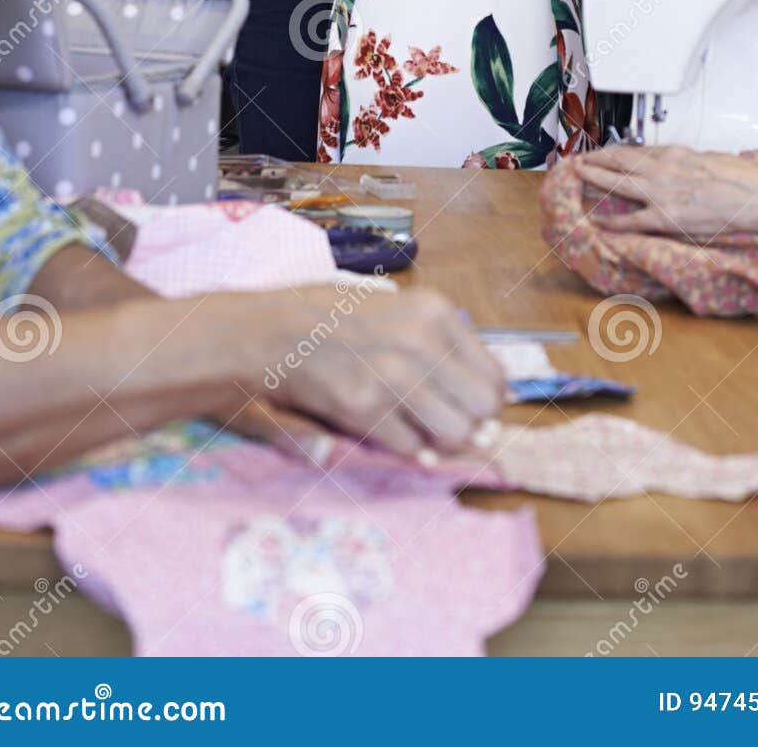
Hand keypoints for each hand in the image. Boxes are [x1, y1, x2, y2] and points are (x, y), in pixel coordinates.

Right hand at [267, 288, 503, 457]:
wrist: (263, 330)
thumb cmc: (327, 316)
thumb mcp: (395, 308)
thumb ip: (440, 345)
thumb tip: (490, 396)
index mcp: (434, 310)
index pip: (494, 375)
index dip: (487, 401)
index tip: (472, 411)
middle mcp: (421, 339)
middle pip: (482, 408)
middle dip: (472, 424)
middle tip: (448, 425)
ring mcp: (392, 373)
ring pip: (454, 431)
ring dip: (442, 440)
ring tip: (422, 431)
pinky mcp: (362, 405)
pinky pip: (411, 446)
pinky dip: (409, 450)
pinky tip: (396, 436)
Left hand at [574, 143, 757, 239]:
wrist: (753, 194)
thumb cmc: (740, 177)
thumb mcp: (709, 158)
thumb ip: (688, 162)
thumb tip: (679, 164)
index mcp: (673, 154)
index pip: (635, 151)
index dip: (614, 151)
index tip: (602, 151)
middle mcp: (661, 170)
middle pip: (619, 161)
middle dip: (596, 159)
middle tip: (577, 159)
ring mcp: (661, 193)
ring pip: (618, 183)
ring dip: (596, 178)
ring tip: (579, 176)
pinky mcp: (666, 217)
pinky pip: (632, 220)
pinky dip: (613, 222)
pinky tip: (600, 222)